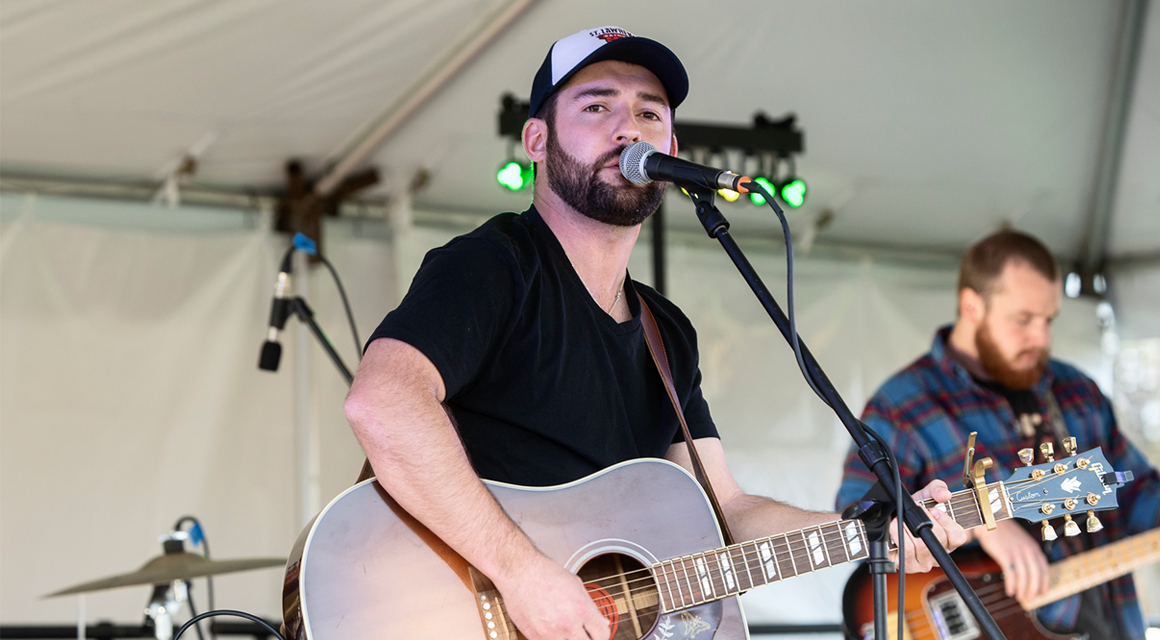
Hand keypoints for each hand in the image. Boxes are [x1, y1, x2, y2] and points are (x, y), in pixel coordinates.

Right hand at [494, 553, 610, 639]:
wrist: (520, 572)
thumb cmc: (546, 574)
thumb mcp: (576, 585)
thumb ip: (590, 606)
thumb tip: (602, 621)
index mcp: (582, 609)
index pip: (602, 635)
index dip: (602, 635)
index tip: (597, 633)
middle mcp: (568, 623)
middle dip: (587, 638)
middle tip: (582, 632)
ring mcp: (551, 633)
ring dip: (569, 639)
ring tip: (565, 629)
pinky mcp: (535, 637)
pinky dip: (552, 639)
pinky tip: (552, 630)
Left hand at [888, 479, 969, 572]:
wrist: (890, 521)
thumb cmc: (912, 512)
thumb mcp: (926, 496)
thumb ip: (937, 490)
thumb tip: (944, 494)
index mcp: (948, 540)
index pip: (958, 536)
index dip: (946, 522)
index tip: (934, 510)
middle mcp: (937, 554)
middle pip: (939, 540)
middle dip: (925, 520)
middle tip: (916, 510)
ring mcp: (923, 562)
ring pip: (921, 546)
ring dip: (908, 527)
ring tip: (901, 518)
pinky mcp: (907, 566)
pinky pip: (907, 552)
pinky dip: (898, 535)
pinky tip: (894, 526)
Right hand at [974, 518, 1048, 602]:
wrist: (988, 520)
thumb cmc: (1002, 532)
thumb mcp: (1019, 541)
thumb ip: (1026, 553)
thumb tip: (1028, 569)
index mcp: (1033, 547)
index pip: (1044, 567)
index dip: (1044, 582)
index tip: (1043, 592)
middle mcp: (1027, 549)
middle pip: (1035, 574)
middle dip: (1033, 589)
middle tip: (1029, 599)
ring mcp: (1016, 552)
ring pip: (1024, 576)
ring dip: (1022, 589)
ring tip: (1019, 597)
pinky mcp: (1005, 554)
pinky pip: (1011, 574)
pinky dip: (1011, 585)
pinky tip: (1009, 591)